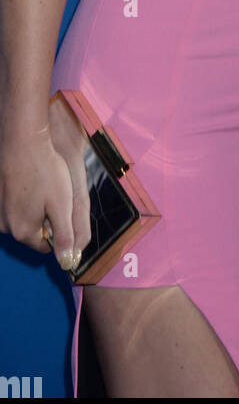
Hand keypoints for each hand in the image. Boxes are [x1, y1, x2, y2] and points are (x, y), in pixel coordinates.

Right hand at [0, 123, 89, 272]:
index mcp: (23, 231)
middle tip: (54, 195)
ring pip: (21, 217)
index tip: (63, 213)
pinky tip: (29, 180)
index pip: (45, 246)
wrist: (22, 141)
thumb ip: (65, 236)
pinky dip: (21, 197)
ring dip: (32, 207)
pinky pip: (11, 205)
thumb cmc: (46, 171)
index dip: (58, 232)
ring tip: (42, 185)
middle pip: (31, 232)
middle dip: (45, 219)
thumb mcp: (62, 205)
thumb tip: (67, 262)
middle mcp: (5, 226)